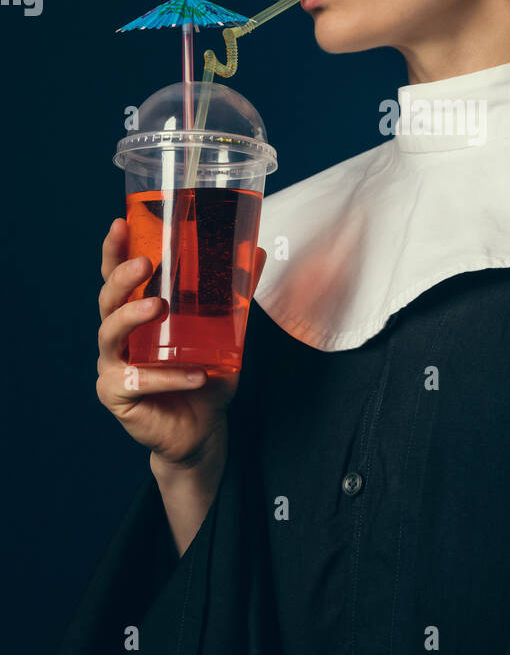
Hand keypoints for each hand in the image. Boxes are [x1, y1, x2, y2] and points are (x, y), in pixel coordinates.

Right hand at [96, 217, 266, 467]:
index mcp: (136, 314)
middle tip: (143, 264)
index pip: (117, 277)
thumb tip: (258, 252)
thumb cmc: (205, 374)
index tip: (118, 225)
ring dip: (132, 317)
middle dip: (121, 278)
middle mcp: (118, 337)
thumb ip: (236, 294)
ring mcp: (112, 366)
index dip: (113, 251)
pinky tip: (195, 375)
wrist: (203, 430)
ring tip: (158, 306)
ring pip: (110, 335)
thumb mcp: (225, 331)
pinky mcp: (117, 395)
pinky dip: (168, 376)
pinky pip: (138, 381)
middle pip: (107, 300)